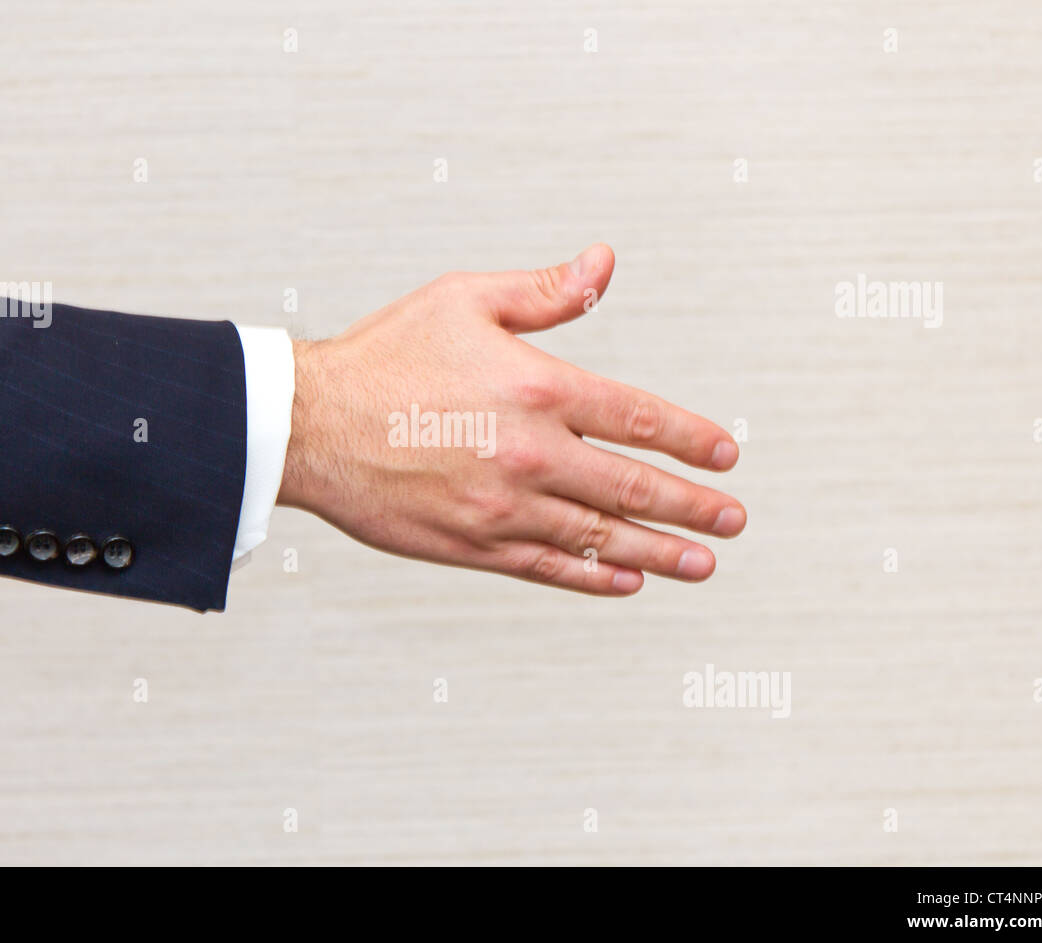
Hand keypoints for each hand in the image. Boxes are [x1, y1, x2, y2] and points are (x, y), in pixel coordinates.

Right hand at [277, 244, 744, 594]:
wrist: (310, 425)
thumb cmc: (383, 357)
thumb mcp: (465, 301)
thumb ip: (544, 291)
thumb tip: (605, 263)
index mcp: (536, 389)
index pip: (637, 418)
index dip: (690, 439)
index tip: (725, 456)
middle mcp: (530, 455)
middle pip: (633, 488)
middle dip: (692, 506)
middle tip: (731, 520)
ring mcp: (503, 508)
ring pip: (600, 538)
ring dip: (660, 553)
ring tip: (701, 562)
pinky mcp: (473, 545)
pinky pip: (549, 569)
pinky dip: (594, 578)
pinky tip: (625, 581)